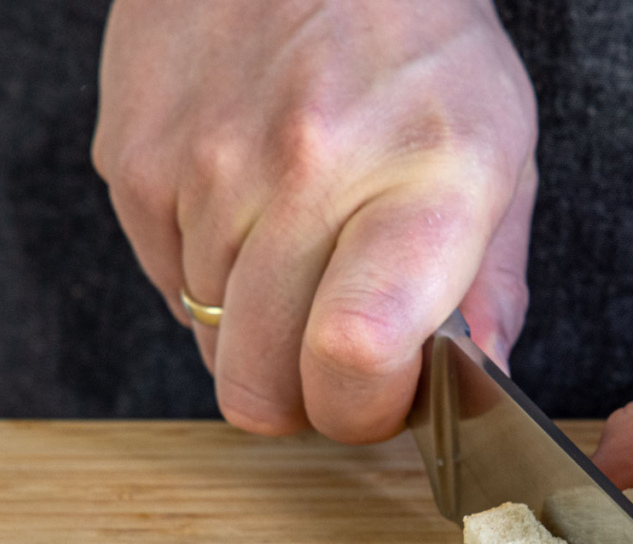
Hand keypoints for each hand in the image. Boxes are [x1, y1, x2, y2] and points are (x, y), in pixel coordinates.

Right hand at [92, 0, 536, 441]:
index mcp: (418, 183)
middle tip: (337, 351)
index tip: (380, 396)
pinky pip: (164, 282)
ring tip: (299, 251)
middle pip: (260, 383)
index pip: (353, 354)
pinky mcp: (134, 159)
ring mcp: (205, 168)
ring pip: (209, 342)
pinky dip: (206, 276)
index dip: (361, 409)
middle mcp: (303, 176)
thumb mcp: (499, 151)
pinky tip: (249, 211)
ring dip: (255, 330)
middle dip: (303, 396)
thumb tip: (481, 378)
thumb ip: (492, 279)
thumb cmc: (418, 44)